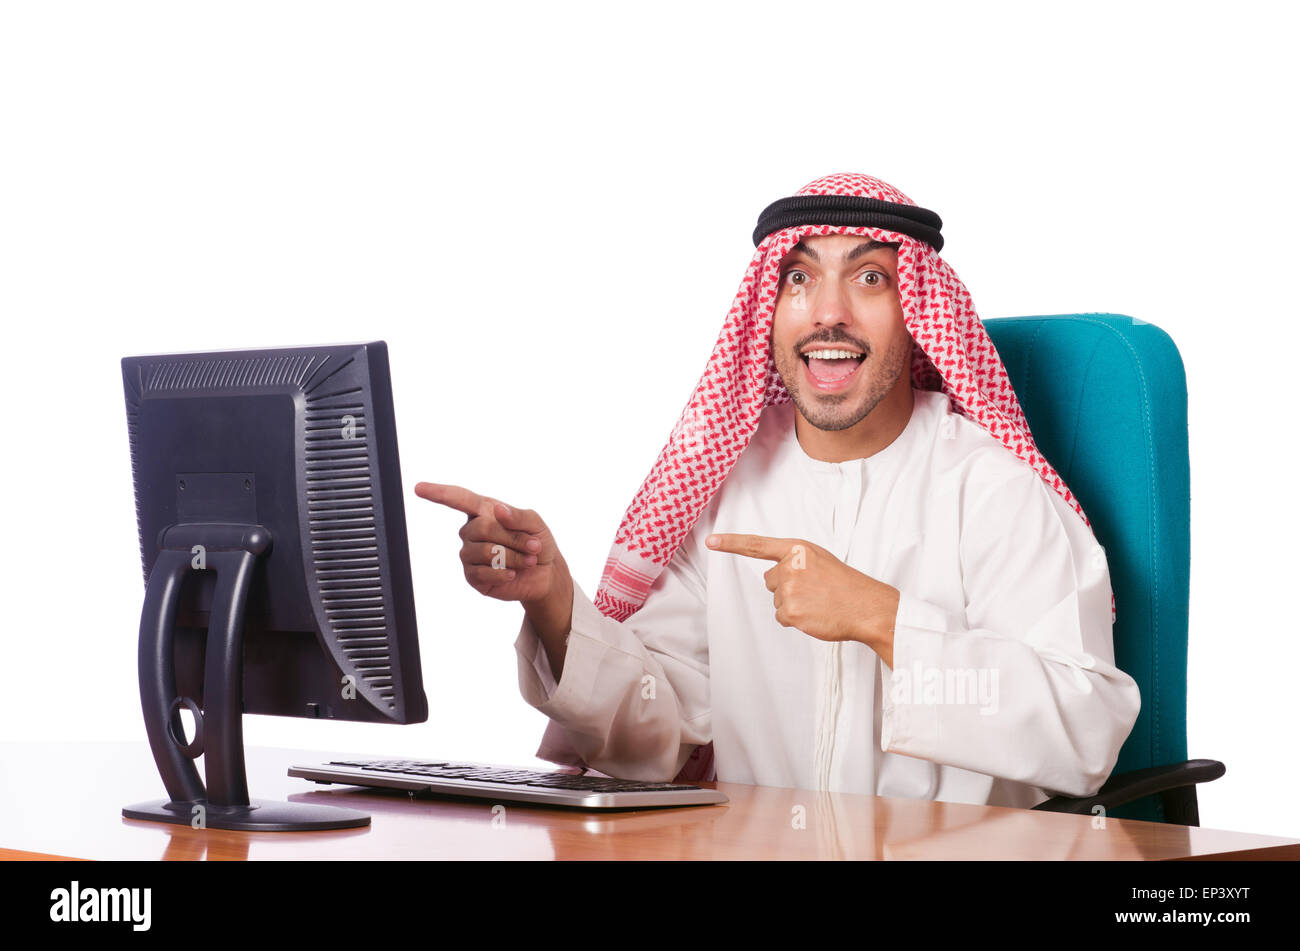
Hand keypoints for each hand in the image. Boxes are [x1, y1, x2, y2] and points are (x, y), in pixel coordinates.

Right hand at [414, 482, 567, 605]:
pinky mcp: (473, 576)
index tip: (418, 488)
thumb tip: (497, 510)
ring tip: (527, 560)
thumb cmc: (537, 543)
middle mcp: (471, 531)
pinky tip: (512, 574)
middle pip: (481, 528)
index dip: (438, 493)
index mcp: (483, 511)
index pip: (457, 498)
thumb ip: (518, 515)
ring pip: (484, 551)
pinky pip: (482, 573)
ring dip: (512, 557)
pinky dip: (503, 573)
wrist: (545, 574)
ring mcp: (470, 554)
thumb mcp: (535, 523)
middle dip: (513, 539)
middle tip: (532, 546)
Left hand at [705, 532, 899, 664]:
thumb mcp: (820, 560)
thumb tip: (771, 576)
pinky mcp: (791, 611)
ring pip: (777, 600)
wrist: (866, 607)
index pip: (757, 545)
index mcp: (798, 549)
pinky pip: (782, 617)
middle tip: (815, 591)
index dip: (731, 543)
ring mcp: (789, 589)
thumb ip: (794, 562)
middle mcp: (790, 565)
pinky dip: (796, 620)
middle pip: (770, 580)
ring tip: (819, 602)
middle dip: (787, 588)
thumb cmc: (846, 585)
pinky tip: (815, 615)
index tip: (711, 541)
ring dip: (794, 605)